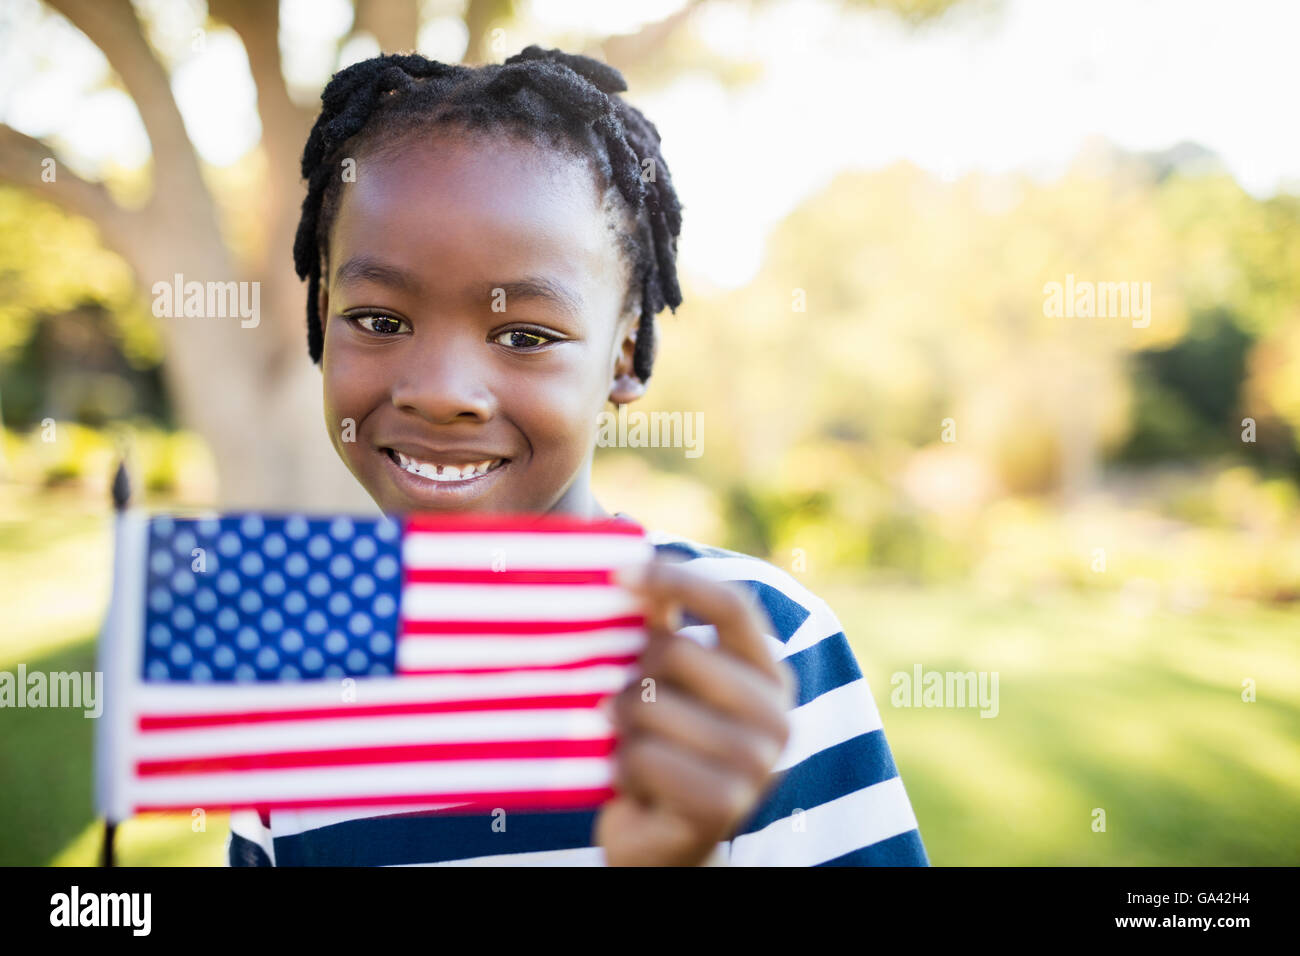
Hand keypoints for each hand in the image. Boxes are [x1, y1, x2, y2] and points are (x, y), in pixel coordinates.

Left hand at [595, 559, 795, 865]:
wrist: (668, 847)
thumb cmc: (662, 748)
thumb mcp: (664, 681)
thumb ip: (658, 621)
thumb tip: (630, 544)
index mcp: (770, 673)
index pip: (734, 604)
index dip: (676, 578)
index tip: (616, 570)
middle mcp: (778, 715)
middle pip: (676, 652)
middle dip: (630, 675)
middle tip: (621, 703)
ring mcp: (757, 764)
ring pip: (650, 706)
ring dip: (620, 726)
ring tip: (630, 746)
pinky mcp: (724, 806)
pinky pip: (643, 757)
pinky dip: (622, 768)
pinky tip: (636, 784)